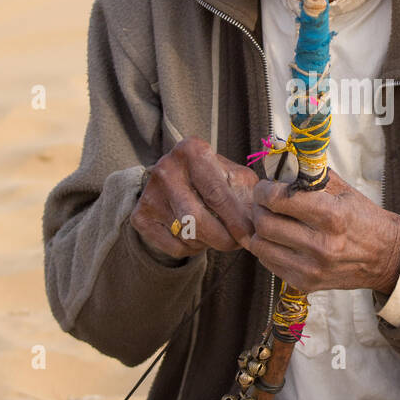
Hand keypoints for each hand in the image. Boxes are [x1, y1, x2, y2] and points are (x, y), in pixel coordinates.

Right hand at [130, 137, 257, 260]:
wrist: (176, 178)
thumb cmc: (214, 178)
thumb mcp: (233, 176)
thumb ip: (248, 194)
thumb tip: (259, 222)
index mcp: (192, 150)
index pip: (217, 194)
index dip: (237, 220)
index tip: (250, 236)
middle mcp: (166, 168)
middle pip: (196, 219)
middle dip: (223, 238)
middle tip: (236, 242)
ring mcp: (150, 193)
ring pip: (186, 235)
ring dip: (209, 242)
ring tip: (218, 233)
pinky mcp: (140, 217)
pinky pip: (174, 247)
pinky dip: (193, 249)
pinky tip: (198, 236)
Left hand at [248, 168, 399, 293]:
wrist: (385, 256)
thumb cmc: (362, 218)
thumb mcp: (343, 191)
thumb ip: (310, 176)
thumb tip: (278, 163)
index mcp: (331, 216)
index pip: (278, 199)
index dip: (264, 190)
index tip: (266, 187)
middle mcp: (321, 245)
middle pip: (264, 223)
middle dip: (258, 208)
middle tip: (264, 203)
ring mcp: (311, 268)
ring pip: (260, 245)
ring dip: (259, 230)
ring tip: (271, 220)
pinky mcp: (305, 283)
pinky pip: (268, 262)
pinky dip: (268, 248)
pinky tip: (280, 240)